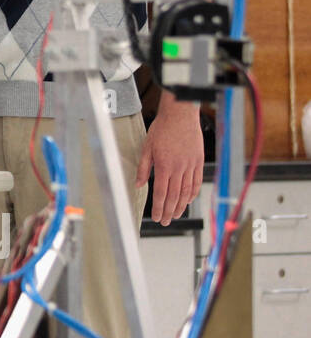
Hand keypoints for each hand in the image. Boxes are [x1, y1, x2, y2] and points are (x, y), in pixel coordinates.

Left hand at [136, 95, 203, 225]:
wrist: (180, 115)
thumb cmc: (162, 129)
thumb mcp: (146, 147)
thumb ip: (143, 168)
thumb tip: (139, 185)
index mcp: (164, 166)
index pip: (162, 193)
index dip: (159, 208)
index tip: (157, 217)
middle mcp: (179, 168)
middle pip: (174, 196)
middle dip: (170, 211)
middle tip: (166, 222)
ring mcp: (190, 165)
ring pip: (187, 191)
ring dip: (181, 206)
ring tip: (176, 215)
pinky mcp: (198, 161)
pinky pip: (196, 182)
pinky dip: (192, 193)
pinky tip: (188, 200)